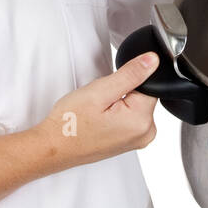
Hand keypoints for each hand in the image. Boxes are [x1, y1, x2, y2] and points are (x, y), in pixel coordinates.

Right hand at [33, 52, 160, 169]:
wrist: (55, 146)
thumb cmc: (71, 123)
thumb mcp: (100, 91)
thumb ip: (131, 74)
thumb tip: (153, 61)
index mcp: (141, 121)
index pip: (150, 85)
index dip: (129, 79)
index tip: (110, 89)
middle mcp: (146, 134)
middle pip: (144, 95)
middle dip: (124, 90)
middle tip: (101, 101)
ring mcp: (138, 140)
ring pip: (136, 104)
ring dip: (119, 101)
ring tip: (99, 111)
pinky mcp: (130, 141)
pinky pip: (130, 116)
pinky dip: (117, 112)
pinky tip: (101, 118)